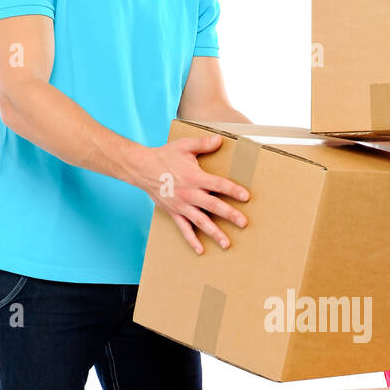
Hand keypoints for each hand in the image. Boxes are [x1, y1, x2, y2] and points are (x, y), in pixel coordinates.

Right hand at [138, 135, 249, 254]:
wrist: (142, 168)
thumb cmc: (165, 156)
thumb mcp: (184, 146)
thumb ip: (203, 143)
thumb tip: (220, 139)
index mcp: (195, 177)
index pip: (218, 184)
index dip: (233, 190)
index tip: (246, 197)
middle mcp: (190, 194)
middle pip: (213, 206)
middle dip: (229, 215)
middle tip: (244, 223)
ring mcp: (182, 206)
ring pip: (201, 222)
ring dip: (214, 233)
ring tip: (227, 244)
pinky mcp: (174, 213)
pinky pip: (184, 229)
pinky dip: (192, 240)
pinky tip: (201, 250)